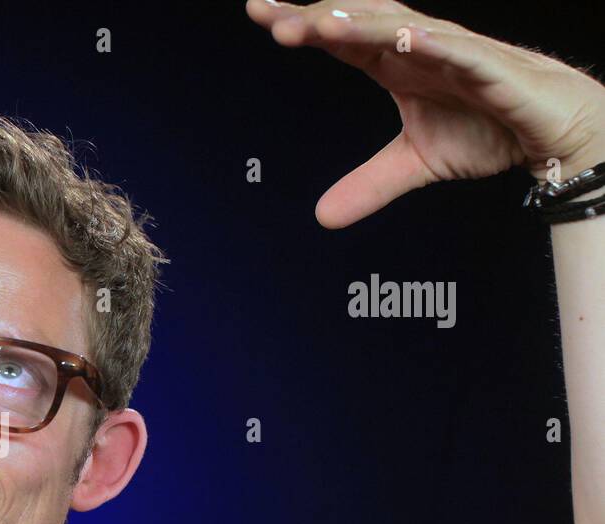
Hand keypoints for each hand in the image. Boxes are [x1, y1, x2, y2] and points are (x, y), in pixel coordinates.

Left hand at [245, 0, 604, 226]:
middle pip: (359, 22)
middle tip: (273, 20)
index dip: (302, 24)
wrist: (550, 129)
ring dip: (359, 23)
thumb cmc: (486, 128)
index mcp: (395, 61)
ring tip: (320, 22)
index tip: (260, 14)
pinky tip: (401, 38)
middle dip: (317, 18)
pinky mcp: (489, 66)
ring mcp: (453, 50)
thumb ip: (369, 184)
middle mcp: (418, 46)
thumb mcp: (415, 163)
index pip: (340, 37)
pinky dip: (429, 42)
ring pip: (400, 27)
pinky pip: (457, 49)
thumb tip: (321, 217)